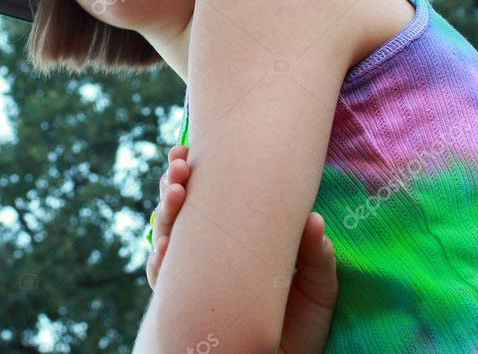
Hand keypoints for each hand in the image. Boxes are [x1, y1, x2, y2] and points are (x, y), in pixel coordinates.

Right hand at [145, 146, 338, 351]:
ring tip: (174, 193)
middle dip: (172, 183)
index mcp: (237, 239)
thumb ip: (316, 257)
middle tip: (177, 165)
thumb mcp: (318, 289)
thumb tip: (313, 220)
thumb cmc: (301, 327)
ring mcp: (192, 279)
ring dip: (165, 213)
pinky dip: (160, 261)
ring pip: (167, 237)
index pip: (212, 198)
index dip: (197, 173)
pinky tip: (166, 246)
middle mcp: (209, 255)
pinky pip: (163, 280)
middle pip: (182, 210)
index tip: (188, 150)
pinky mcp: (183, 306)